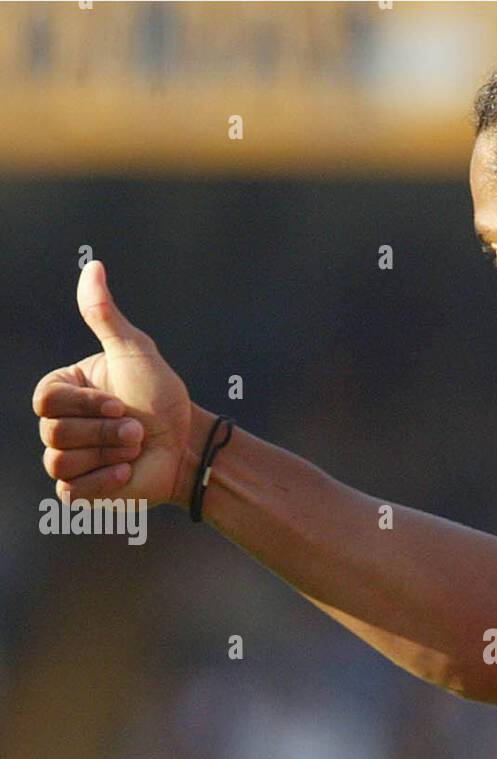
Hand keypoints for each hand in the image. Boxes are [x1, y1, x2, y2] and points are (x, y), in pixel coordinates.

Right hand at [32, 260, 194, 507]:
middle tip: (137, 430)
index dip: (85, 406)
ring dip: (107, 455)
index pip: (45, 400)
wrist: (188, 445)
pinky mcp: (83, 489)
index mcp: (64, 388)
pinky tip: (128, 473)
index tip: (121, 403)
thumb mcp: (135, 353)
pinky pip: (70, 491)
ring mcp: (69, 458)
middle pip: (53, 433)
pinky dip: (104, 483)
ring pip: (59, 462)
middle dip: (104, 433)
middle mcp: (61, 423)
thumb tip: (92, 265)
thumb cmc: (162, 397)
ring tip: (135, 450)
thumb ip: (106, 314)